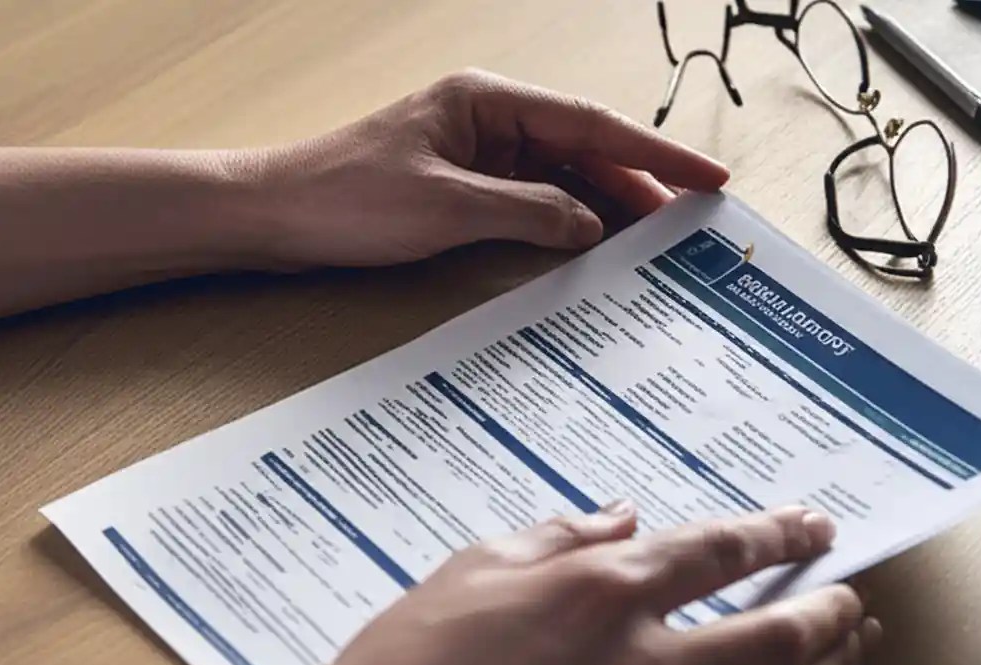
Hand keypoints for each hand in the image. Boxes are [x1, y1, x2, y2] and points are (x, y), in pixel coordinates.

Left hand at [246, 69, 729, 268]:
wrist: (274, 216)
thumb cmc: (345, 196)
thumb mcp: (448, 207)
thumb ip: (530, 213)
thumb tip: (592, 226)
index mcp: (489, 101)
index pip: (593, 124)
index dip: (656, 153)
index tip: (706, 177)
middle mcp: (490, 120)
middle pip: (585, 149)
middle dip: (639, 184)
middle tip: (691, 222)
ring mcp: (479, 153)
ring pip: (564, 177)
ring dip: (606, 207)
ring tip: (656, 241)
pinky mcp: (465, 186)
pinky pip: (534, 201)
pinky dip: (565, 223)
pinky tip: (592, 248)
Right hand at [271, 504, 879, 664]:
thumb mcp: (476, 570)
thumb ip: (560, 537)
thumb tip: (623, 515)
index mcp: (600, 593)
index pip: (716, 551)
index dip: (773, 532)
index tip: (809, 525)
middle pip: (771, 636)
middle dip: (824, 611)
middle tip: (851, 597)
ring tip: (849, 652)